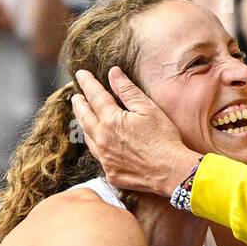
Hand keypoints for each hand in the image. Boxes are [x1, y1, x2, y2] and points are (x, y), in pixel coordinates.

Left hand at [70, 66, 200, 196]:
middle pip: (84, 117)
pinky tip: (98, 142)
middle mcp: (102, 139)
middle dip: (79, 104)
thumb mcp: (148, 109)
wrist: (171, 171)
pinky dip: (95, 144)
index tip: (81, 74)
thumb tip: (113, 73)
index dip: (87, 83)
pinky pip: (97, 156)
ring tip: (83, 116)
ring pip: (87, 137)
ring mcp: (104, 158)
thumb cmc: (164, 138)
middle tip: (76, 96)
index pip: (95, 96)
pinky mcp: (110, 173)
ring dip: (84, 124)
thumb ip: (128, 91)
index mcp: (111, 120)